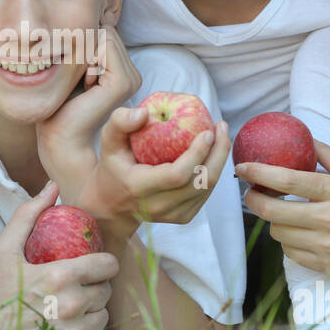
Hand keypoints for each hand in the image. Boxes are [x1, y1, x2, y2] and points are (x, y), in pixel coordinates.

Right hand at [0, 182, 116, 329]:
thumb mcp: (3, 250)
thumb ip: (28, 215)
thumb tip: (53, 187)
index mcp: (61, 276)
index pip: (107, 265)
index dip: (103, 265)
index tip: (93, 267)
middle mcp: (73, 305)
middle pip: (106, 292)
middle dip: (95, 288)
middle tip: (76, 289)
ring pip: (103, 318)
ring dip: (92, 313)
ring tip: (71, 311)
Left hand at [35, 27, 140, 205]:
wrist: (58, 135)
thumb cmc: (60, 101)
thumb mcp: (74, 65)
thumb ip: (87, 42)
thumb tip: (95, 14)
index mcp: (123, 69)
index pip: (106, 30)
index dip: (84, 45)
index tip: (77, 75)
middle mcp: (133, 73)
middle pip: (107, 30)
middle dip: (86, 48)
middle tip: (80, 80)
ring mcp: (132, 78)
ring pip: (106, 35)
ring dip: (85, 55)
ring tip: (83, 83)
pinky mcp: (124, 82)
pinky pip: (104, 45)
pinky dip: (87, 60)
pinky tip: (86, 85)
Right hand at [89, 104, 230, 225]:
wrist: (111, 207)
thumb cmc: (112, 168)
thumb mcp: (107, 143)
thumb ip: (119, 122)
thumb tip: (144, 112)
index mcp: (139, 188)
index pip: (177, 175)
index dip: (197, 154)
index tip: (208, 131)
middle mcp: (158, 206)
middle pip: (201, 182)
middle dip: (218, 153)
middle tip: (221, 127)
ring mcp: (173, 215)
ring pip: (208, 188)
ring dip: (219, 160)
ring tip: (220, 135)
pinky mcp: (183, 217)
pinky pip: (206, 193)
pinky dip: (213, 171)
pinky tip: (213, 153)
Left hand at [236, 140, 329, 285]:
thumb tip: (306, 138)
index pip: (287, 179)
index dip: (258, 172)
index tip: (242, 167)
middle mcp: (329, 219)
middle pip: (272, 210)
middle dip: (254, 200)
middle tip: (252, 193)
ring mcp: (326, 246)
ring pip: (278, 232)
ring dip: (274, 221)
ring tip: (282, 212)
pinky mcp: (325, 266)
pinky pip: (290, 253)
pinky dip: (288, 242)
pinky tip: (299, 233)